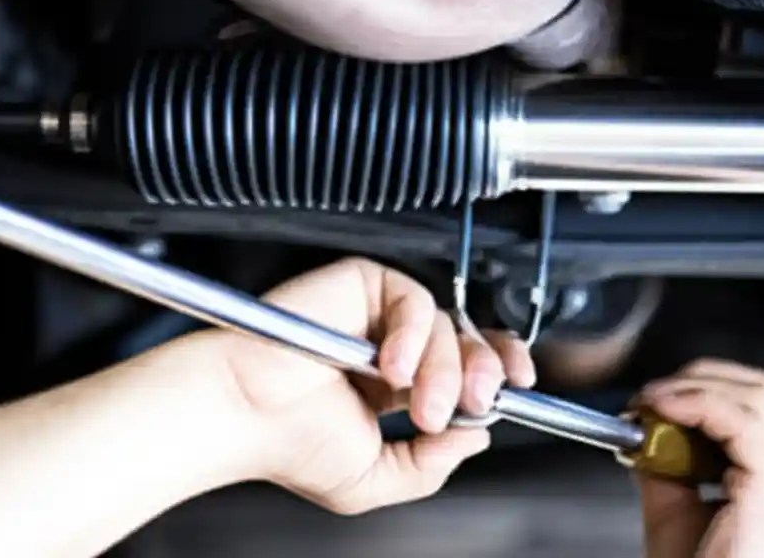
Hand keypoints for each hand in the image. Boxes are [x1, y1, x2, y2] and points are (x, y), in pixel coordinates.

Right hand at [167, 258, 534, 514]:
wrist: (242, 414)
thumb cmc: (286, 445)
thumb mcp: (375, 479)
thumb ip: (431, 466)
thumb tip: (476, 434)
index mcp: (394, 386)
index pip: (463, 366)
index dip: (498, 369)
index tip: (520, 386)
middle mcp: (389, 346)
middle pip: (468, 339)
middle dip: (484, 373)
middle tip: (475, 402)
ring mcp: (375, 314)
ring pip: (447, 324)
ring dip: (446, 370)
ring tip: (420, 406)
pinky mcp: (360, 283)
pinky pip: (414, 297)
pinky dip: (416, 334)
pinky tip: (390, 367)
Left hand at [634, 359, 763, 557]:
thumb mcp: (675, 514)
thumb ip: (667, 468)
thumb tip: (647, 430)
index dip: (711, 387)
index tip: (659, 396)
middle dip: (705, 377)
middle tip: (653, 395)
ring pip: (760, 396)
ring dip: (695, 388)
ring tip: (652, 403)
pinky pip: (743, 421)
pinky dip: (698, 403)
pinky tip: (663, 410)